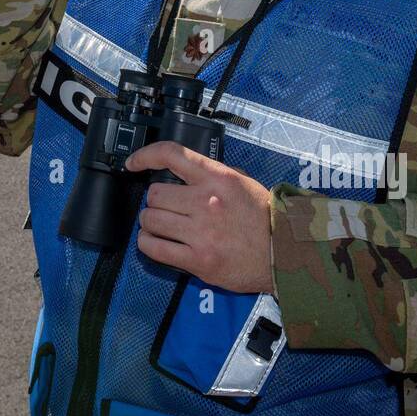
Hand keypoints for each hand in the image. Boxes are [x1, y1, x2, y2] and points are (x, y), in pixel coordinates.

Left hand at [125, 140, 272, 293]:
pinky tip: (155, 242)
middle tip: (165, 209)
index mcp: (218, 178)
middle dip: (155, 201)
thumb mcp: (241, 182)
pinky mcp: (198, 260)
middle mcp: (206, 202)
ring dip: (150, 223)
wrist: (284, 254)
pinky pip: (154, 248)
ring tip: (160, 226)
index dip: (145, 156)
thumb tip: (180, 170)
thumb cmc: (263, 217)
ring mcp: (201, 232)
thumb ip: (211, 174)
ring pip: (150, 220)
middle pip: (154, 194)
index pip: (171, 155)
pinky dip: (148, 244)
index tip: (133, 163)